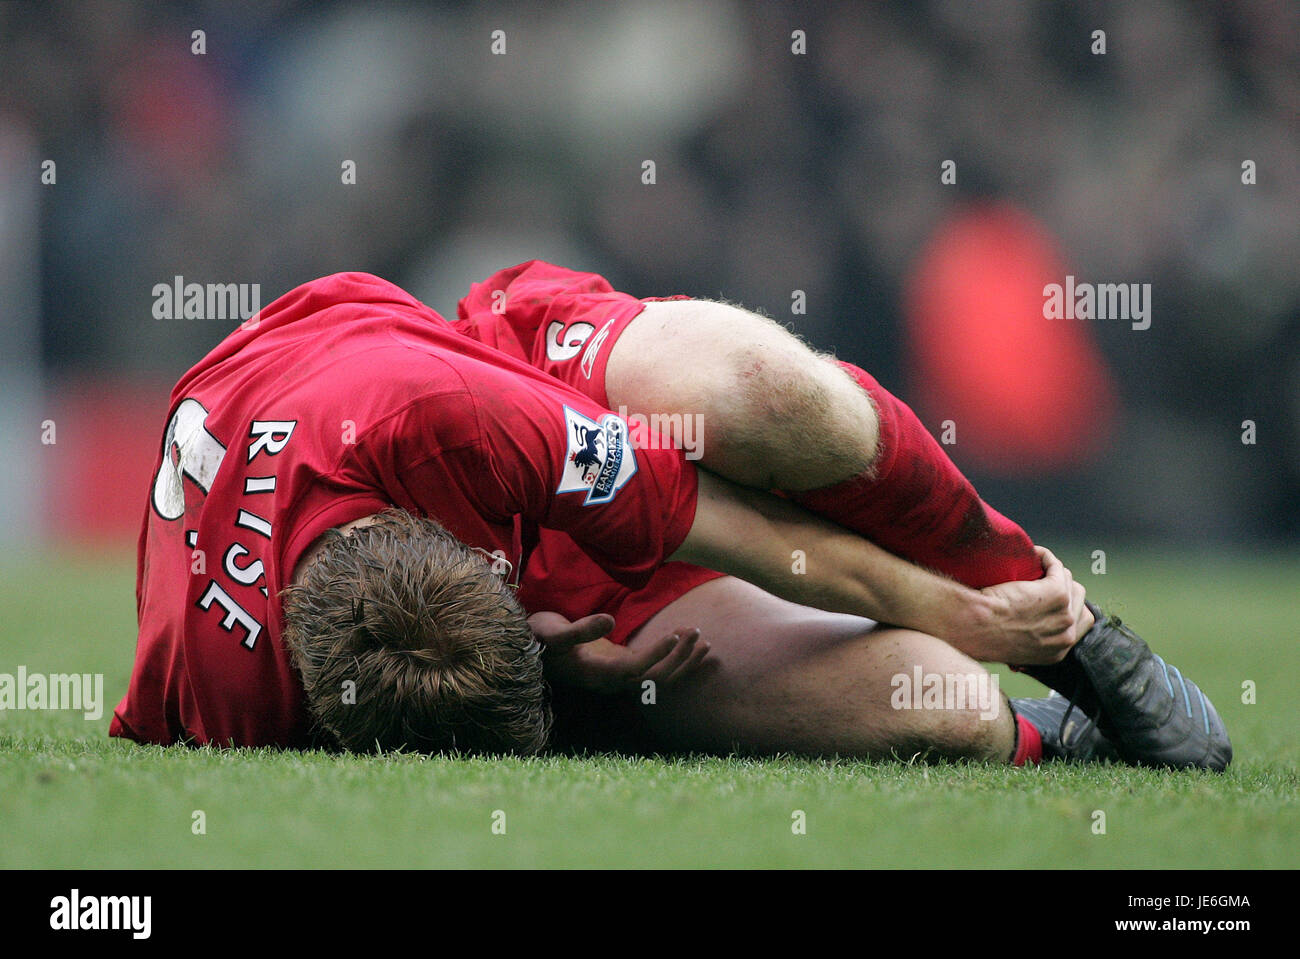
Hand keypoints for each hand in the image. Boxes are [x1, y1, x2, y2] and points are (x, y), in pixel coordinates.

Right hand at [528, 611, 710, 693]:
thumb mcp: (555, 630)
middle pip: (654, 680)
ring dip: (682, 662)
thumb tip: (610, 620)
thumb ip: (582, 628)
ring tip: (704, 641)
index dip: (658, 655)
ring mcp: (617, 677)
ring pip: (658, 678)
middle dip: (679, 659)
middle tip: (698, 633)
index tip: (677, 635)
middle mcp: (611, 682)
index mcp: (597, 675)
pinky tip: (688, 641)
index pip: (636, 669)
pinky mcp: (620, 666)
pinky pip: (653, 668)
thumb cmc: (540, 638)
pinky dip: (673, 658)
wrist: (530, 647)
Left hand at [964, 547, 1089, 663]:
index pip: (1078, 623)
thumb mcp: (1012, 647)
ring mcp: (1065, 614)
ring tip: (1033, 564)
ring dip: (1052, 570)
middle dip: (1062, 585)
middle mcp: (1066, 636)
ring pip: (1068, 581)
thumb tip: (1025, 630)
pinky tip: (1032, 554)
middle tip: (1039, 577)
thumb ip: (1028, 640)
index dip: (1065, 605)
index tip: (1047, 596)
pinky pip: (1056, 566)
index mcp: (1057, 653)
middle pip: (1078, 599)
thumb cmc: (981, 634)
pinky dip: (1045, 557)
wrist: (974, 626)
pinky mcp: (1057, 592)